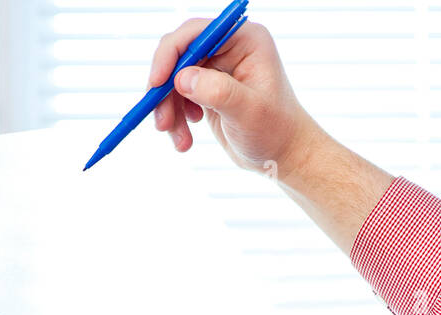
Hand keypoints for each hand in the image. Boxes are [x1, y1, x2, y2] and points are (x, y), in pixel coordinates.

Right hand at [149, 19, 324, 181]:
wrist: (283, 155)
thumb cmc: (276, 131)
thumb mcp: (249, 112)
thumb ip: (218, 92)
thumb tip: (182, 78)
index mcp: (244, 40)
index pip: (196, 33)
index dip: (171, 54)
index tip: (156, 83)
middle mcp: (229, 48)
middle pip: (179, 56)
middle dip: (165, 90)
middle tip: (161, 122)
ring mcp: (217, 69)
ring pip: (174, 80)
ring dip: (169, 110)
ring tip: (178, 139)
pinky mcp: (207, 89)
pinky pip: (178, 97)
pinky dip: (175, 118)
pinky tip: (185, 139)